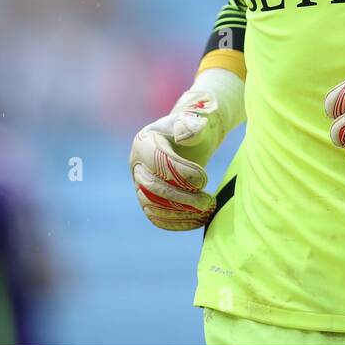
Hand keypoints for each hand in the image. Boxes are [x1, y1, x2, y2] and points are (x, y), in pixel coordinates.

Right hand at [130, 91, 220, 230]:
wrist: (189, 143)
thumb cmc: (193, 131)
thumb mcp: (194, 122)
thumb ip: (191, 125)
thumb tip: (186, 134)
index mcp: (143, 142)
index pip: (158, 162)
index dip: (181, 173)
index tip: (205, 179)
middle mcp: (137, 165)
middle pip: (153, 187)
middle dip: (182, 197)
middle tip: (208, 202)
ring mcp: (139, 184)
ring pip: (153, 205)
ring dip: (180, 213)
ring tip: (206, 212)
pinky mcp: (147, 200)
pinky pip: (155, 216)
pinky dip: (175, 223)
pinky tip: (197, 222)